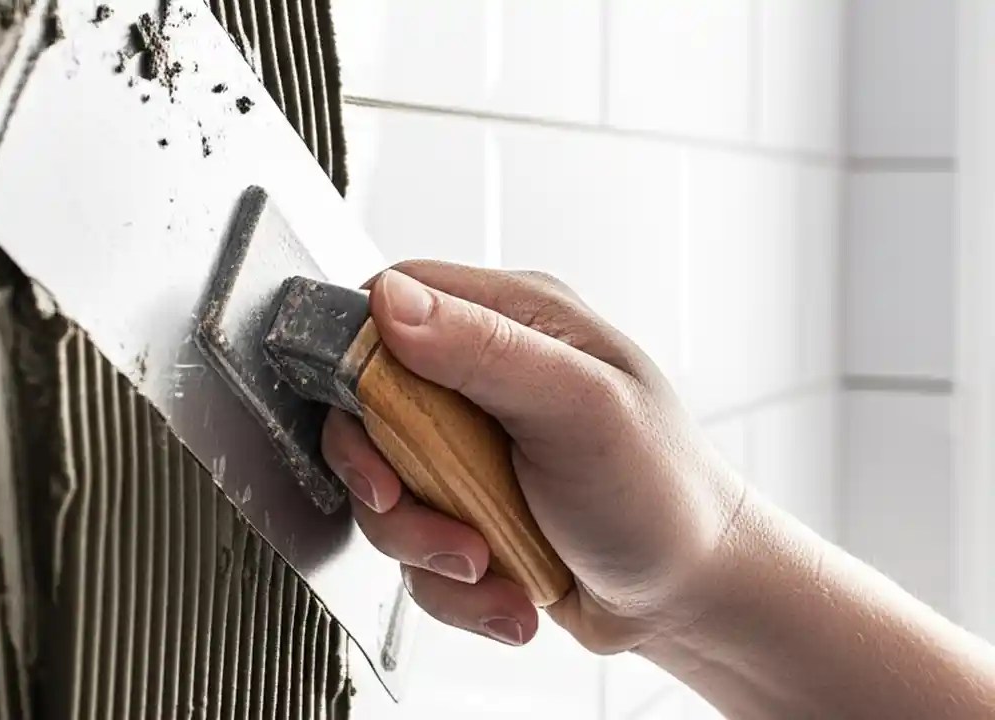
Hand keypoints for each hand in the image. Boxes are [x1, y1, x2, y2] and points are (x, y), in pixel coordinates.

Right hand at [321, 261, 747, 650]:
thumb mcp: (580, 408)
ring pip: (381, 489)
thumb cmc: (661, 492)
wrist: (691, 597)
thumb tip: (390, 303)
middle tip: (430, 519)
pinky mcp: (461, 510)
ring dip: (425, 546)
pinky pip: (411, 548)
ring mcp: (468, 448)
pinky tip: (506, 593)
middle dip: (388, 481)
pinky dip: (449, 586)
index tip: (375, 424)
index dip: (360, 355)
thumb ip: (485, 350)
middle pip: (367, 406)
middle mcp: (482, 377)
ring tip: (488, 567)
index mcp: (513, 321)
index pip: (394, 299)